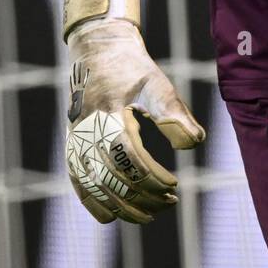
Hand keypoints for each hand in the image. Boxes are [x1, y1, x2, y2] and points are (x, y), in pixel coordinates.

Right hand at [64, 0, 205, 222]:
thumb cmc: (131, 67)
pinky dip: (92, 201)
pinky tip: (110, 217)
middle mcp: (87, 130)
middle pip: (112, 176)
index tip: (174, 185)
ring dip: (121, 205)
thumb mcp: (155, 83)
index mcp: (108, 113)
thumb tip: (195, 143)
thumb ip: (173, 112)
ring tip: (148, 215)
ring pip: (94, 184)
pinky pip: (78, 181)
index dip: (152, 177)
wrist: (97, 50)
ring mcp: (76, 139)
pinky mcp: (73, 145)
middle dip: (142, 196)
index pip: (130, 156)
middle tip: (169, 202)